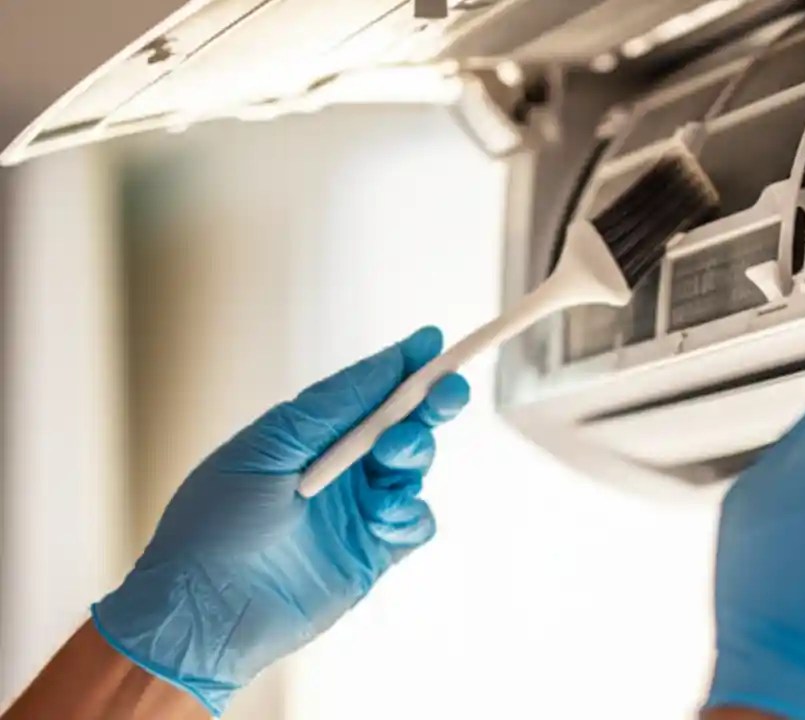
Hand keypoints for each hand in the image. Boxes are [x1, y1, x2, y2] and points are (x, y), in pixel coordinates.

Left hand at [92, 327, 469, 715]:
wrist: (203, 613)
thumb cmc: (215, 525)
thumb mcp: (267, 447)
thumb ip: (330, 407)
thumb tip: (387, 363)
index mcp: (310, 437)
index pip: (367, 393)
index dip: (402, 367)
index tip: (433, 342)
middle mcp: (340, 469)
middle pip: (402, 425)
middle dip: (428, 403)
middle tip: (448, 389)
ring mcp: (359, 511)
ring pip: (412, 468)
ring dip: (412, 451)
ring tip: (395, 450)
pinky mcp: (374, 554)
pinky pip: (416, 523)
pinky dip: (410, 512)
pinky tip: (387, 514)